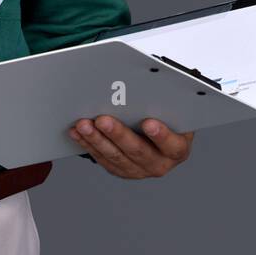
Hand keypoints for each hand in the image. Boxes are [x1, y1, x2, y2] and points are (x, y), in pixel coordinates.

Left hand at [68, 114, 193, 177]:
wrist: (160, 137)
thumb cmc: (166, 119)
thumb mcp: (173, 111)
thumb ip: (163, 103)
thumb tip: (143, 85)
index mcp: (177, 148)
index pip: (172, 144)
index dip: (161, 135)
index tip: (148, 123)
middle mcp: (159, 163)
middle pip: (138, 150)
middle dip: (118, 134)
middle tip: (103, 120)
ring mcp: (139, 169)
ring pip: (115, 156)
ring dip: (97, 139)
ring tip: (84, 124)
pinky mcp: (121, 169)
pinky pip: (102, 158)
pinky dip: (88, 144)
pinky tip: (78, 132)